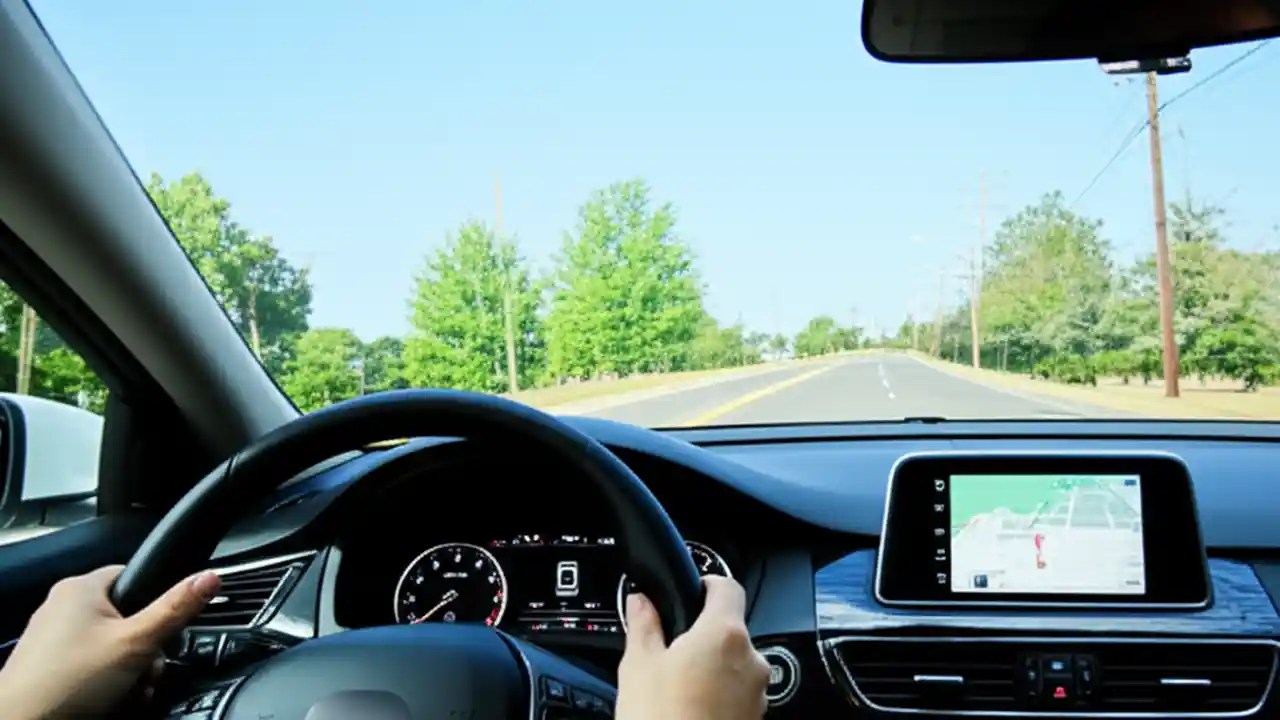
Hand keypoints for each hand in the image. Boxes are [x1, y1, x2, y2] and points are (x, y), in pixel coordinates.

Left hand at [0, 565, 219, 719]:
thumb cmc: (69, 682)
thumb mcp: (136, 643)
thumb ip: (175, 609)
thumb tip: (210, 576)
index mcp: (80, 587)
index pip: (134, 576)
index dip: (157, 601)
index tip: (165, 629)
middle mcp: (62, 606)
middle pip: (126, 617)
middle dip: (145, 649)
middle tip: (147, 670)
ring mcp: (52, 637)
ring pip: (110, 644)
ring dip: (129, 668)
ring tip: (130, 690)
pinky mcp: (47, 665)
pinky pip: (90, 663)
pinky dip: (106, 679)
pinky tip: (112, 698)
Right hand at [617, 576, 769, 719]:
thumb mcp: (638, 666)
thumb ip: (644, 625)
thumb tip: (642, 602)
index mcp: (724, 634)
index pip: (727, 586)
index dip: (707, 584)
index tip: (691, 590)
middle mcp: (751, 660)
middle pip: (730, 629)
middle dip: (702, 636)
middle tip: (670, 651)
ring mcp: (758, 694)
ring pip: (735, 665)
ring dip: (712, 668)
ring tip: (677, 688)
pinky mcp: (756, 719)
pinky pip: (738, 694)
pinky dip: (718, 695)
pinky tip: (690, 710)